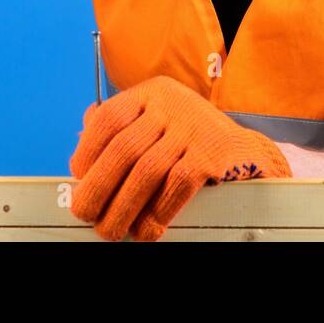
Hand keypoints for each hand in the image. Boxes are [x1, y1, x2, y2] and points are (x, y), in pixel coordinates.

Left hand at [69, 75, 291, 241]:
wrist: (245, 151)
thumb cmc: (191, 140)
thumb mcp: (157, 122)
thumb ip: (122, 130)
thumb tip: (79, 154)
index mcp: (153, 93)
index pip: (110, 117)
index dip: (88, 150)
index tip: (78, 178)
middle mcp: (173, 104)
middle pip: (124, 148)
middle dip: (99, 187)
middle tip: (85, 214)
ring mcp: (195, 127)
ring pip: (147, 171)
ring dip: (123, 207)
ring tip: (111, 229)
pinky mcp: (213, 153)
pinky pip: (176, 185)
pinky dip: (157, 211)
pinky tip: (147, 228)